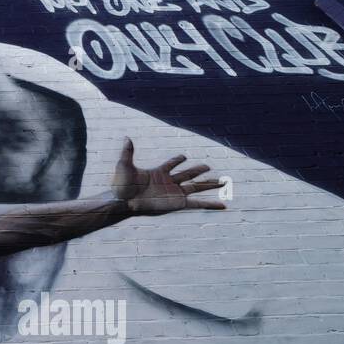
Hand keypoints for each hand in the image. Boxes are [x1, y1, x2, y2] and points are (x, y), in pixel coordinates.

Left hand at [111, 138, 226, 215]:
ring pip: (196, 186)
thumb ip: (127, 152)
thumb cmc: (121, 185)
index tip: (183, 157)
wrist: (123, 202)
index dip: (177, 160)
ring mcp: (175, 193)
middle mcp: (169, 182)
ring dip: (208, 184)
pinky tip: (222, 206)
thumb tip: (126, 137)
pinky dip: (210, 204)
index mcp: (158, 173)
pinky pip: (197, 204)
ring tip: (222, 181)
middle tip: (208, 166)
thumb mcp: (124, 166)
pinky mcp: (178, 203)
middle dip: (197, 170)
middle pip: (187, 174)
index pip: (171, 164)